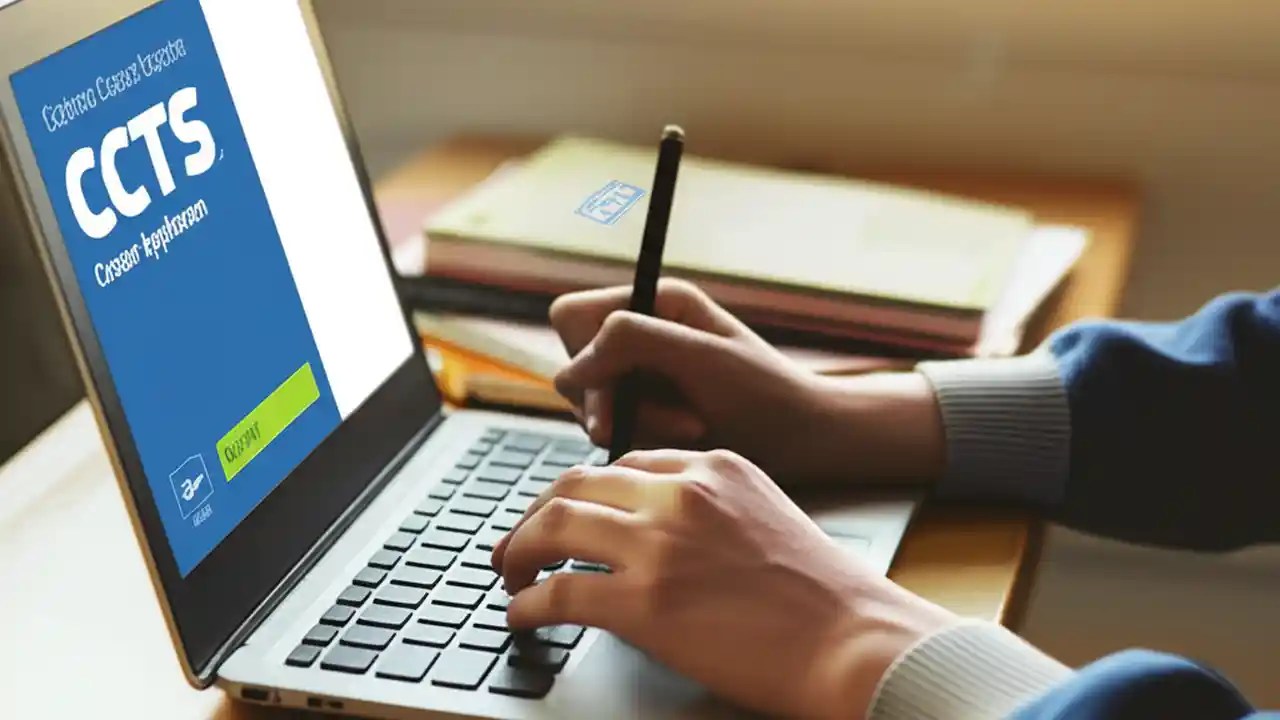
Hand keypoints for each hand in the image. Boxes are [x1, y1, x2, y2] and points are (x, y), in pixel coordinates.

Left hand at [491, 449, 956, 719]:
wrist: (855, 641)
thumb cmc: (824, 594)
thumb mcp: (765, 516)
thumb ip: (708, 508)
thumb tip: (653, 529)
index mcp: (712, 466)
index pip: (622, 464)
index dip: (583, 492)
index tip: (566, 514)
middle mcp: (680, 494)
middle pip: (574, 485)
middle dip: (536, 515)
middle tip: (518, 543)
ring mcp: (659, 545)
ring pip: (553, 527)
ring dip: (519, 552)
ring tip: (509, 574)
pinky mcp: (645, 603)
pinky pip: (559, 593)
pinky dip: (528, 604)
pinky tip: (522, 616)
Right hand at [549, 279, 944, 482]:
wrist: (806, 440)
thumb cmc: (766, 393)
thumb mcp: (703, 358)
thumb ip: (634, 342)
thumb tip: (576, 365)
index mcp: (654, 303)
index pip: (571, 316)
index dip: (583, 352)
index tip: (617, 388)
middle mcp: (641, 335)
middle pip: (575, 367)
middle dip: (616, 401)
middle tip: (677, 419)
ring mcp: (639, 377)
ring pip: (589, 407)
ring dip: (636, 426)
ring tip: (692, 428)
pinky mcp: (644, 415)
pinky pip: (610, 433)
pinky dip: (643, 442)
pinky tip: (687, 440)